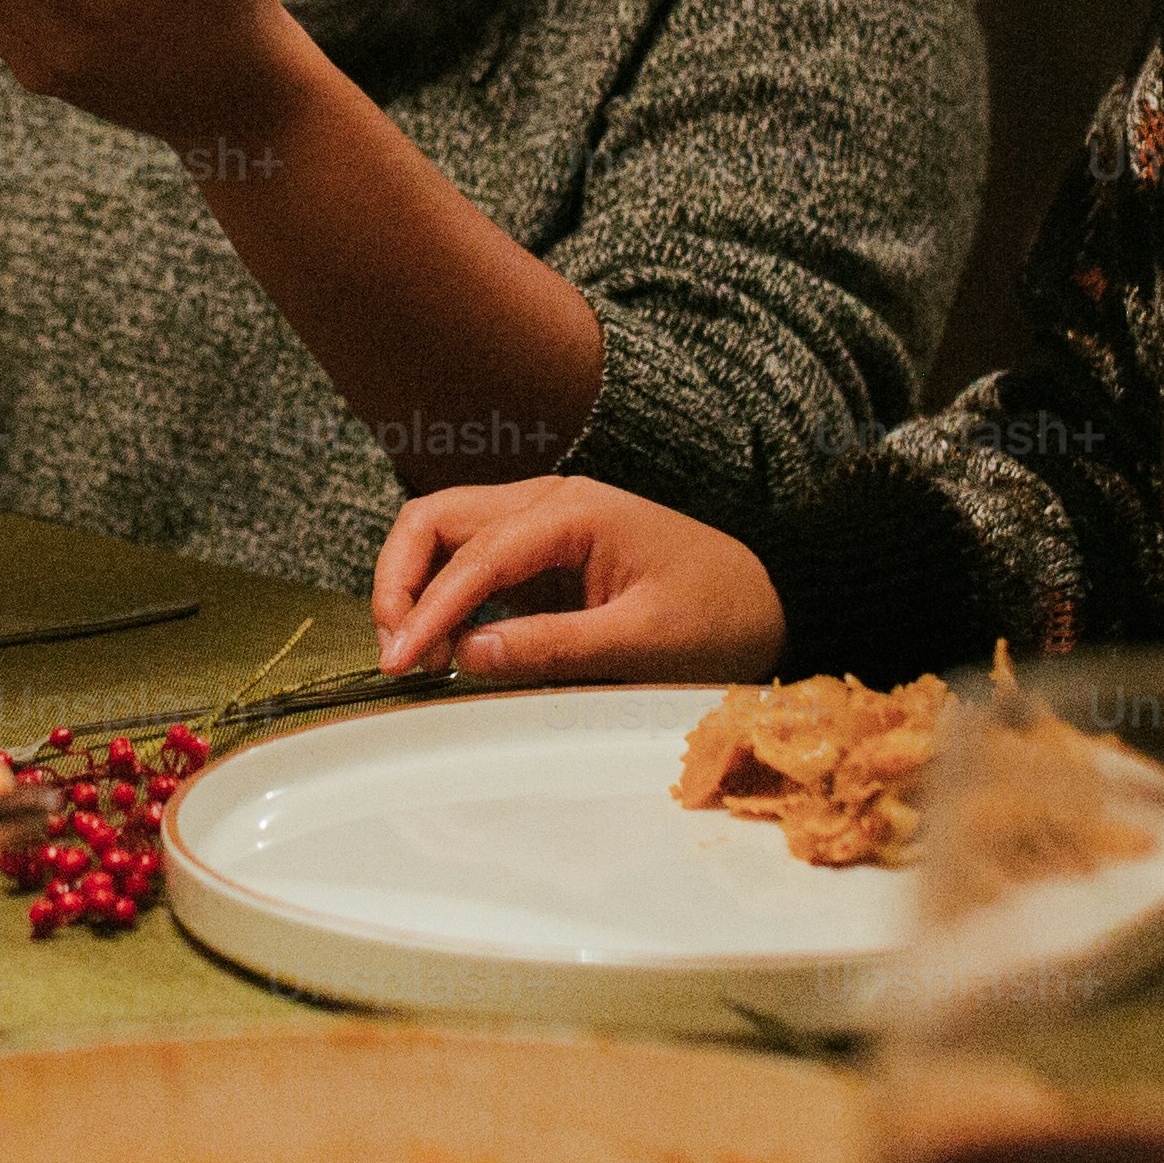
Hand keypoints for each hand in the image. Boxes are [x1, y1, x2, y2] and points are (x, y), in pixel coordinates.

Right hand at [373, 476, 784, 682]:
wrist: (766, 605)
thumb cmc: (718, 616)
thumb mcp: (642, 641)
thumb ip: (553, 646)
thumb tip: (466, 653)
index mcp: (575, 511)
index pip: (475, 554)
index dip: (429, 608)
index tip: (401, 661)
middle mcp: (549, 502)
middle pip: (437, 519)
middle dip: (401, 579)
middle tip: (397, 651)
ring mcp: (542, 524)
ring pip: (444, 532)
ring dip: (415, 584)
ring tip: (414, 652)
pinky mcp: (541, 554)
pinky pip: (470, 561)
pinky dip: (443, 595)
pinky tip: (445, 642)